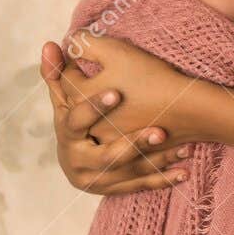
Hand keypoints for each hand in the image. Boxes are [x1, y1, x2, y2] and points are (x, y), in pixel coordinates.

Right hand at [41, 39, 191, 196]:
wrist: (77, 162)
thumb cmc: (75, 122)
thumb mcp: (65, 99)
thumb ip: (58, 74)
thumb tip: (49, 44)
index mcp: (66, 136)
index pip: (77, 121)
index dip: (94, 107)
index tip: (116, 93)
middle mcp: (78, 163)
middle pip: (106, 156)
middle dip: (134, 144)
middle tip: (160, 132)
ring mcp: (97, 181)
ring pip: (129, 171)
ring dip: (158, 160)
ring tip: (182, 148)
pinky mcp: (114, 191)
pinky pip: (141, 185)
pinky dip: (163, 179)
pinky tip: (184, 171)